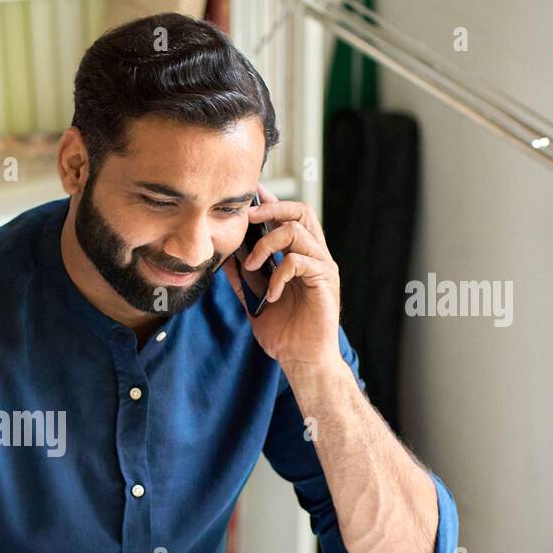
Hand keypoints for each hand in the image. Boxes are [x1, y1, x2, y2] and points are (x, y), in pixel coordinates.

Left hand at [224, 181, 341, 371]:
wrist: (301, 360)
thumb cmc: (284, 333)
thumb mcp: (255, 302)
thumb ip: (244, 280)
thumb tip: (226, 258)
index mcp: (301, 256)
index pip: (290, 217)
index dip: (271, 201)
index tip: (251, 193)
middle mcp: (315, 256)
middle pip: (301, 211)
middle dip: (272, 208)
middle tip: (246, 217)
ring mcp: (322, 267)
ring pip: (297, 231)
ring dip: (268, 244)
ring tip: (252, 265)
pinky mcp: (325, 282)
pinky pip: (299, 261)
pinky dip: (279, 273)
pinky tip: (271, 294)